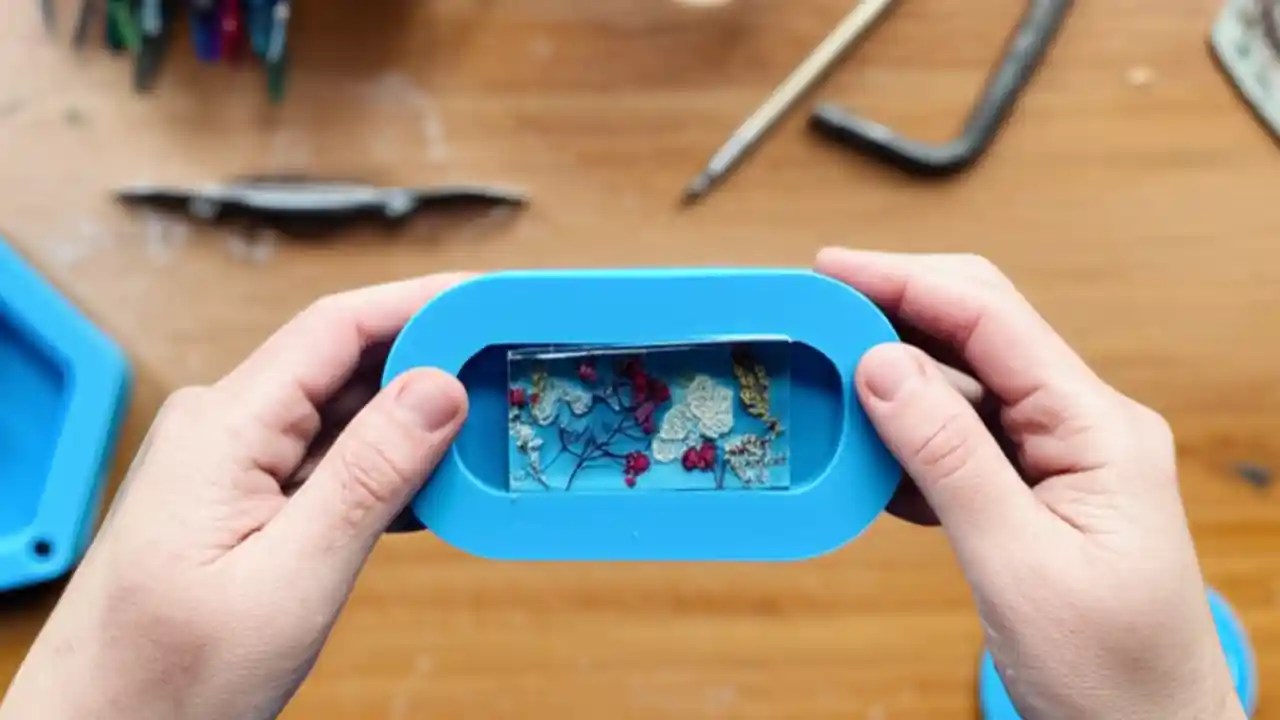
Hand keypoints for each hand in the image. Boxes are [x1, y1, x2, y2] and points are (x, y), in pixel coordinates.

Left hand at [0, 276, 469, 719]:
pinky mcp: (242, 495)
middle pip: (345, 363)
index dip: (422, 303)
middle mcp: (222, 427)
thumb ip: (368, 478)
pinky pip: (327, 458)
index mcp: (222, 427)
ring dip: (412, 422)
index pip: (337, 327)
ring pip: (342, 413)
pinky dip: (383, 468)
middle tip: (510, 375)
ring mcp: (230, 461)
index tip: (493, 302)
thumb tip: (438, 389)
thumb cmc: (166, 678)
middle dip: (432, 362)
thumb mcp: (290, 580)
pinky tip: (429, 488)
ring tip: (485, 434)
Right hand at [816, 249, 1243, 719]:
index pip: (993, 321)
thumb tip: (880, 366)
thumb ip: (949, 458)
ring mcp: (1057, 455)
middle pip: (977, 334)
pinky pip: (958, 440)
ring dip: (892, 381)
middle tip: (813, 312)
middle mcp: (1082, 425)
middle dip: (895, 311)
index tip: (829, 267)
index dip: (906, 281)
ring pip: (959, 387)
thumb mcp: (1019, 565)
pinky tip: (865, 456)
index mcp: (1099, 428)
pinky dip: (904, 441)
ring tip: (823, 383)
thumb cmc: (1111, 671)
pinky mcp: (1032, 489)